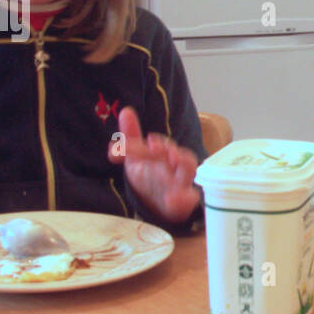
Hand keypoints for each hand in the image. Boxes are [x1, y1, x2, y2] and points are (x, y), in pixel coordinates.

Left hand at [110, 106, 198, 223]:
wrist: (157, 203)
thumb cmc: (150, 175)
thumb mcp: (137, 156)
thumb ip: (132, 136)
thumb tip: (126, 111)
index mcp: (165, 154)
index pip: (161, 145)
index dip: (156, 143)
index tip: (149, 141)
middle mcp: (175, 166)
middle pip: (178, 153)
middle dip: (170, 148)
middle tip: (156, 146)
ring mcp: (180, 183)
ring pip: (188, 171)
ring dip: (183, 164)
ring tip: (174, 159)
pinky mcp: (183, 201)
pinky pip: (187, 199)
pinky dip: (181, 199)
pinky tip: (171, 199)